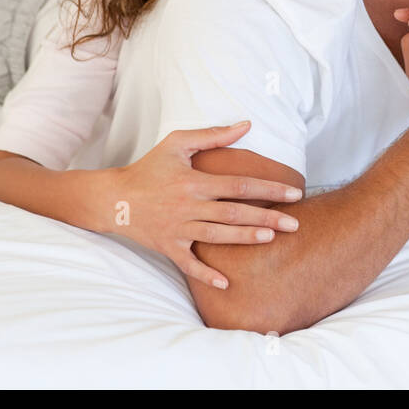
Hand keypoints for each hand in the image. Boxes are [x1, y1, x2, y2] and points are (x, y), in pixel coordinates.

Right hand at [110, 123, 302, 288]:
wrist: (113, 198)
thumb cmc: (148, 167)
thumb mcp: (176, 143)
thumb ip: (213, 135)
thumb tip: (246, 124)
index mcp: (194, 181)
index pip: (239, 185)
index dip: (269, 189)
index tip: (294, 193)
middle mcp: (188, 206)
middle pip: (234, 213)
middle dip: (266, 218)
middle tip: (295, 224)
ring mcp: (178, 228)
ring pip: (217, 236)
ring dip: (244, 238)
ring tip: (271, 238)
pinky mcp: (168, 247)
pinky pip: (189, 264)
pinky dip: (205, 275)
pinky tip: (226, 284)